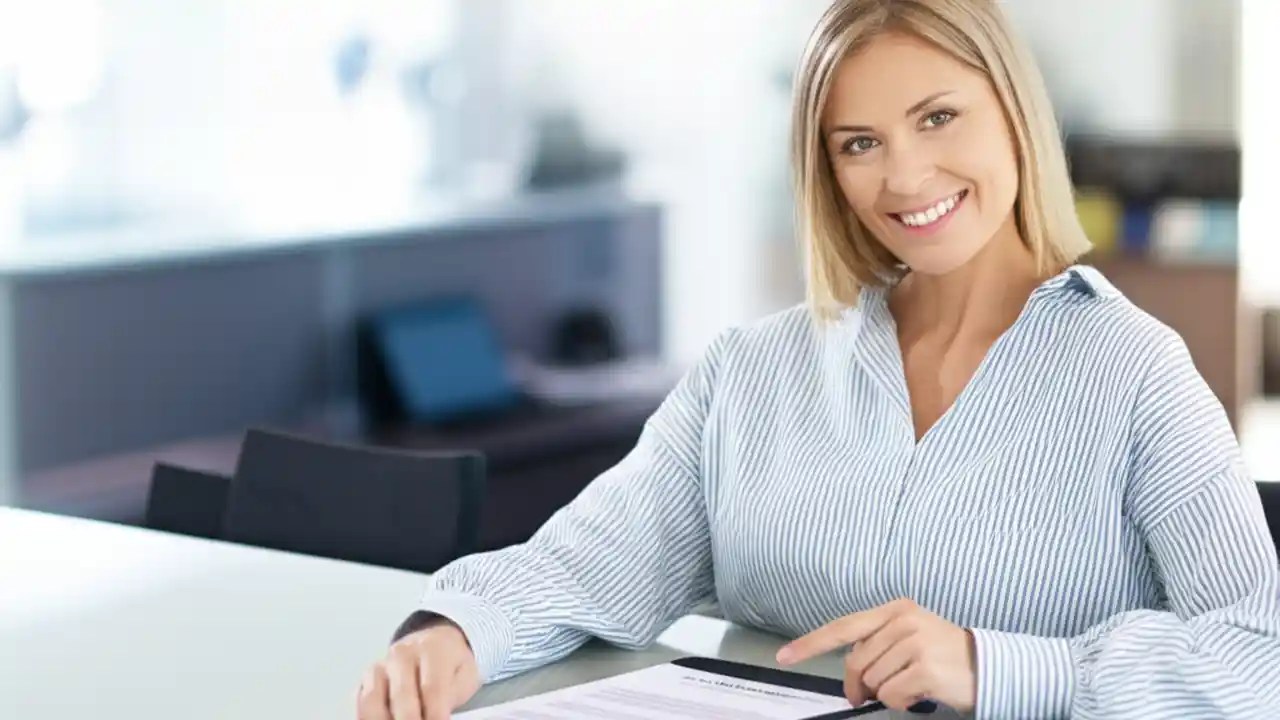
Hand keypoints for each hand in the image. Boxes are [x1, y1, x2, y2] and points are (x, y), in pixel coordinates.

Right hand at [356, 618, 480, 719]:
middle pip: (401, 695)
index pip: (432, 688)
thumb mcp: (465, 675)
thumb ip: (450, 696)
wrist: (435, 641)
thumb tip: (439, 717)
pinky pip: (360, 702)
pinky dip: (367, 717)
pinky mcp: (366, 679)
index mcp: (431, 650)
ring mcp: (380, 666)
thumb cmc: (450, 663)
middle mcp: (401, 655)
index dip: (435, 715)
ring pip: (372, 700)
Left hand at [775, 598, 976, 712]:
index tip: (785, 656)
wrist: (988, 666)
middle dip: (858, 685)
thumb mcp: (910, 635)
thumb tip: (850, 672)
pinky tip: (920, 695)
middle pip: (856, 662)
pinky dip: (901, 703)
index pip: (843, 627)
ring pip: (873, 681)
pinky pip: (891, 696)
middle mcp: (904, 621)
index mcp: (895, 609)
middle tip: (870, 695)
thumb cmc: (944, 655)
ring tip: (911, 686)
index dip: (811, 643)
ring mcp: (915, 643)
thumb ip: (877, 643)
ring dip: (888, 693)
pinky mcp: (925, 668)